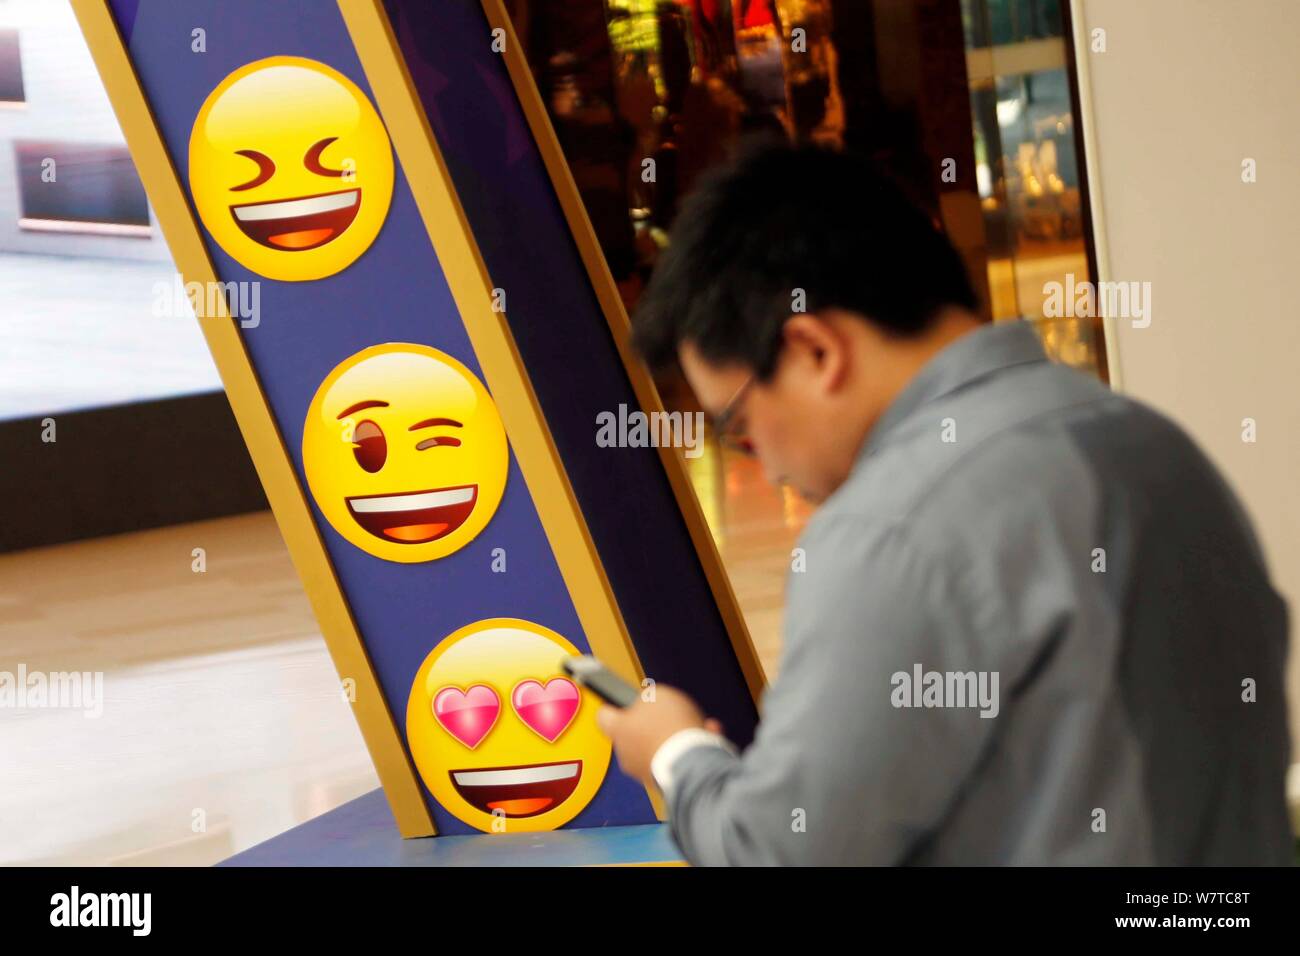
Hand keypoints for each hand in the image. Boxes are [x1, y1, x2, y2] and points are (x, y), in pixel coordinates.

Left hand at [596, 685, 722, 787]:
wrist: (689, 762)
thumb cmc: (669, 727)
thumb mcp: (657, 695)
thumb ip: (648, 698)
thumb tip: (647, 704)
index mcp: (618, 729)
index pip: (604, 716)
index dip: (613, 706)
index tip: (621, 702)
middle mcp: (625, 753)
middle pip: (633, 733)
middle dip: (651, 722)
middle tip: (667, 712)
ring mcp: (642, 770)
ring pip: (656, 746)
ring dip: (673, 735)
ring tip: (693, 724)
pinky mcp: (662, 781)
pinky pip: (673, 759)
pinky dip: (687, 748)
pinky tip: (704, 735)